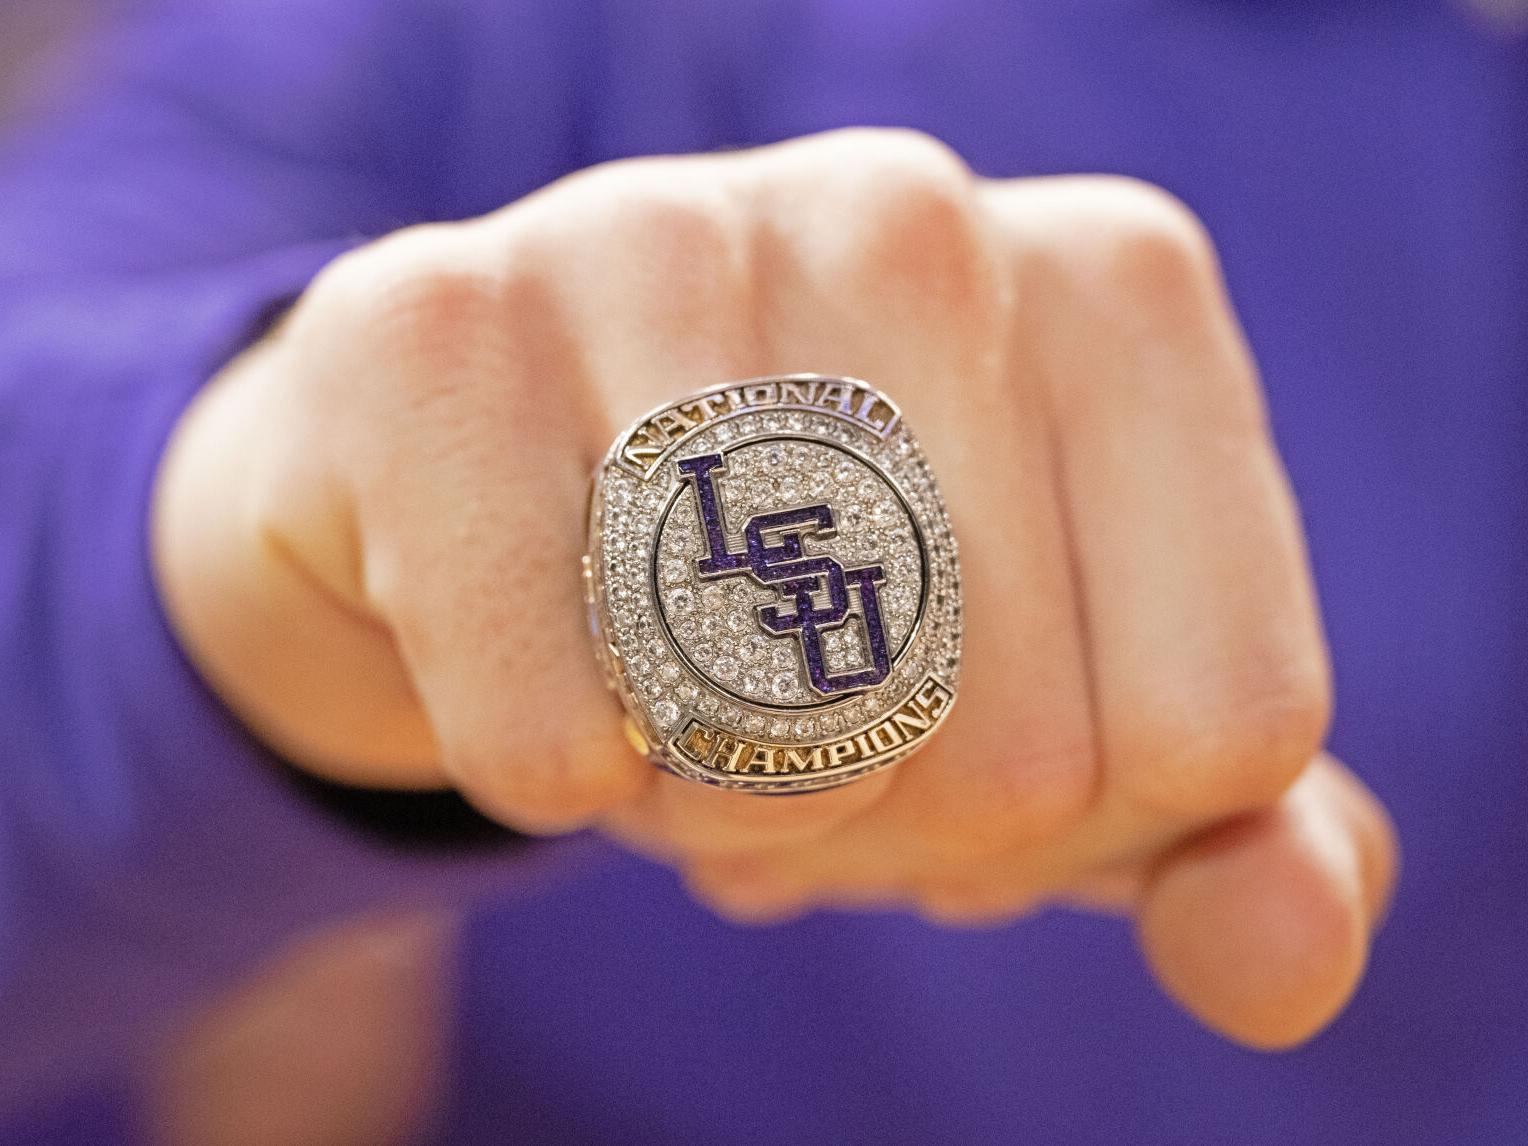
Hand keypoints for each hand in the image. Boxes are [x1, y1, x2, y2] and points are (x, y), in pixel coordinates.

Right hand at [153, 129, 1396, 1048]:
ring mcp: (659, 235)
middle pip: (1006, 761)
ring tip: (675, 693)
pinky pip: (549, 729)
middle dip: (884, 823)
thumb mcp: (1062, 705)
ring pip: (776, 744)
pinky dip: (548, 771)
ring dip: (718, 807)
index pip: (1219, 734)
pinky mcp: (433, 325)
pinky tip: (541, 654)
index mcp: (1119, 293)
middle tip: (793, 726)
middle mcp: (910, 214)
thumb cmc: (814, 589)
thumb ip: (1218, 837)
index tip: (969, 730)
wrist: (517, 476)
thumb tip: (1283, 970)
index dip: (1076, 820)